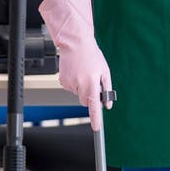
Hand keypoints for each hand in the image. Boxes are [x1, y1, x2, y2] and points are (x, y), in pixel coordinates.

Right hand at [39, 0, 112, 130]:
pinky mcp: (62, 81)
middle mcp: (79, 84)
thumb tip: (107, 104)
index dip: (95, 118)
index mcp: (91, 82)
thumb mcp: (104, 70)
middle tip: (93, 82)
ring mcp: (69, 83)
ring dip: (82, 87)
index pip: (93, 105)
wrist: (75, 43)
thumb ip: (106, 88)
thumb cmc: (91, 55)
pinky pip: (71, 88)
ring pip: (78, 94)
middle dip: (90, 96)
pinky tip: (77, 72)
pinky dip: (75, 83)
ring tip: (84, 72)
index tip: (97, 128)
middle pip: (85, 101)